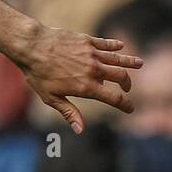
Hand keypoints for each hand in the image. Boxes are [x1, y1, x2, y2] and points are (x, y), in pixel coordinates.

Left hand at [18, 27, 141, 132]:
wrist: (31, 46)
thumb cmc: (37, 74)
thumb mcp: (51, 97)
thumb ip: (69, 112)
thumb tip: (81, 130)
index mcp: (86, 87)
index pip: (114, 98)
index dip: (126, 105)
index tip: (130, 109)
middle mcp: (93, 70)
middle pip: (121, 77)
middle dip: (127, 83)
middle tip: (127, 87)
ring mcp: (91, 54)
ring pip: (118, 59)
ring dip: (130, 62)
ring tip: (140, 63)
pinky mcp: (87, 40)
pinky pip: (106, 43)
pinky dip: (115, 46)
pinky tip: (120, 46)